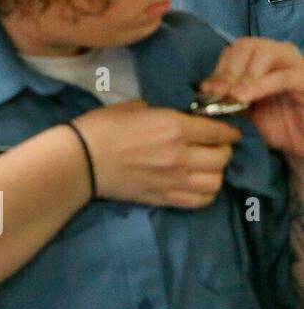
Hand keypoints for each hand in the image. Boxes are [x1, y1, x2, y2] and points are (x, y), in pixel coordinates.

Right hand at [73, 100, 240, 208]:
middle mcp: (180, 155)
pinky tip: (198, 184)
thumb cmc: (102, 127)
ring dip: (216, 173)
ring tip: (207, 167)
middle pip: (222, 157)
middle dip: (223, 150)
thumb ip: (163, 114)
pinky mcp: (164, 197)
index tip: (229, 131)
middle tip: (215, 146)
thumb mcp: (134, 107)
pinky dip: (206, 193)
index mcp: (173, 127)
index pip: (217, 131)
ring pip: (215, 182)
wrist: (80, 160)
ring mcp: (173, 180)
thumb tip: (178, 119)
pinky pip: (199, 201)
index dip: (228, 130)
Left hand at [200, 37, 303, 164]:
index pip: (232, 50)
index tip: (207, 90)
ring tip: (233, 96)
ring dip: (242, 74)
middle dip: (227, 70)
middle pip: (245, 45)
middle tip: (218, 93)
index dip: (218, 68)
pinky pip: (282, 76)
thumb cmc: (274, 125)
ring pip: (263, 52)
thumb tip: (202, 90)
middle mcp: (277, 54)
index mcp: (259, 58)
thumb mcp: (243, 110)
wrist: (301, 143)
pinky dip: (259, 85)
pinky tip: (244, 98)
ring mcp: (294, 63)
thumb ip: (225, 96)